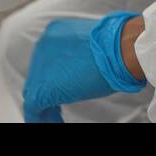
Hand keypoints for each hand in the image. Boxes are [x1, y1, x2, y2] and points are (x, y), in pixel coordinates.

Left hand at [23, 12, 146, 122]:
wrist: (121, 50)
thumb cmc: (118, 48)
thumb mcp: (94, 47)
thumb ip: (80, 55)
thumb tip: (83, 70)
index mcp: (55, 33)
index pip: (47, 61)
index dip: (55, 78)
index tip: (64, 88)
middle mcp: (43, 46)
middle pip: (38, 77)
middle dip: (48, 94)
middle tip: (57, 109)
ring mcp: (40, 66)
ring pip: (34, 93)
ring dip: (46, 108)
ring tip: (56, 120)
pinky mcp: (43, 88)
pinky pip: (34, 108)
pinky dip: (41, 118)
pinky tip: (56, 123)